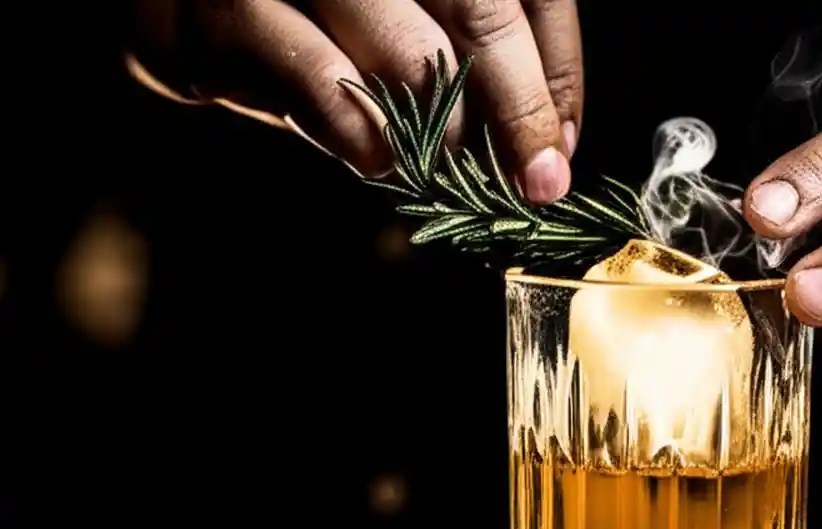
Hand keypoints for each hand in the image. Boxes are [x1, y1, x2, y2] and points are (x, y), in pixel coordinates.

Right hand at [126, 0, 581, 202]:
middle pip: (481, 10)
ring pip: (411, 54)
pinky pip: (319, 80)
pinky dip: (362, 135)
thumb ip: (476, 51)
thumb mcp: (406, 12)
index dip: (556, 73)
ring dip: (444, 134)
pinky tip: (377, 162)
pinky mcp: (226, 3)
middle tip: (534, 181)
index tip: (560, 149)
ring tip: (448, 174)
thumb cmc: (314, 7)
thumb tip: (552, 140)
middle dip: (519, 110)